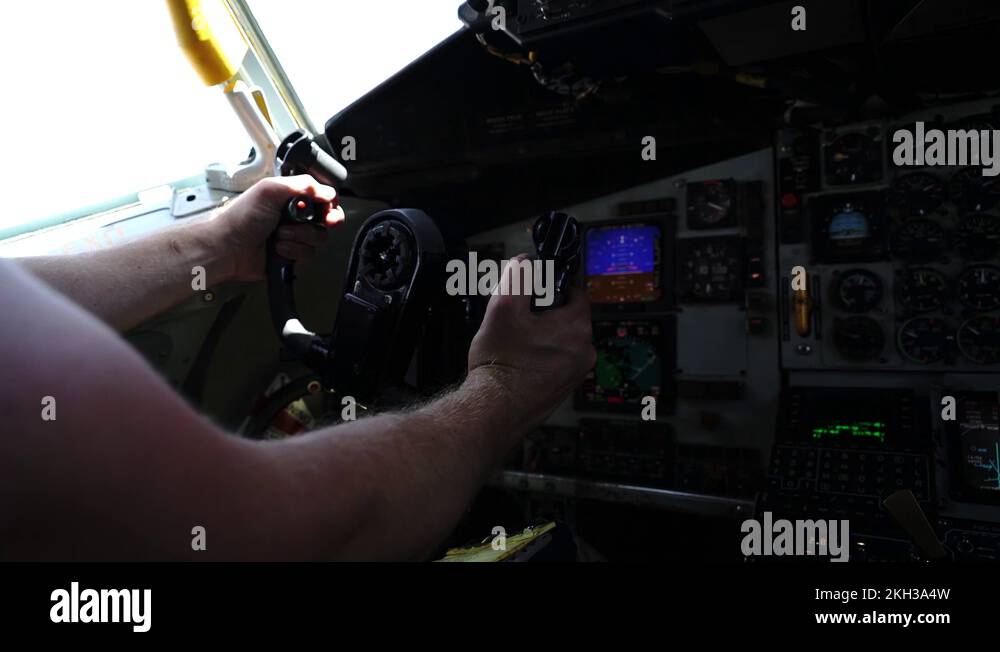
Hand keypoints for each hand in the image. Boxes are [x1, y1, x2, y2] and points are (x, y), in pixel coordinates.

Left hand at [213, 175, 345, 281]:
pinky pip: (309, 255)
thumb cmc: (241, 218)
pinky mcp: (292, 255)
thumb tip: (328, 191)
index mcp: (290, 197)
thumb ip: (302, 185)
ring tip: (281, 235)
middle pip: (327, 218)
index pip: (321, 197)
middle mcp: (294, 216)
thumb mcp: (270, 190)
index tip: (329, 207)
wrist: (228, 248)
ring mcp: (294, 236)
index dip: (330, 202)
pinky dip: (294, 251)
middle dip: (327, 220)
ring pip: (319, 238)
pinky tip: (279, 248)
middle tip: (326, 220)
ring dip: (301, 236)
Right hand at [467, 256, 595, 432]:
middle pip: (568, 317)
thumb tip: (526, 262)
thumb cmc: (501, 363)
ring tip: (515, 343)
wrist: (493, 410)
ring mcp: (576, 372)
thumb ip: (518, 277)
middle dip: (545, 314)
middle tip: (518, 320)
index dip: (551, 288)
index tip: (534, 294)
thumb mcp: (502, 307)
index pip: (575, 291)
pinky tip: (519, 362)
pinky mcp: (564, 388)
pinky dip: (541, 357)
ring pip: (562, 340)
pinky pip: (557, 361)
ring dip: (542, 336)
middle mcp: (584, 351)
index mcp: (576, 327)